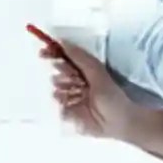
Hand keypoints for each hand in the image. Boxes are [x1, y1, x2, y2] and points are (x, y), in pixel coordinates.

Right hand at [27, 24, 136, 140]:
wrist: (120, 122)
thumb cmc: (111, 96)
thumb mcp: (96, 72)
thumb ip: (79, 57)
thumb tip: (62, 41)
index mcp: (84, 71)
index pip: (65, 59)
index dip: (53, 55)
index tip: (42, 53)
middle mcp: (77, 83)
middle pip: (58, 75)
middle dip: (60, 76)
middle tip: (70, 80)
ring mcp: (73, 99)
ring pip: (56, 92)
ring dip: (63, 92)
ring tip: (77, 95)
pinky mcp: (71, 115)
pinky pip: (59, 108)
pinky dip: (65, 107)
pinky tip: (76, 108)